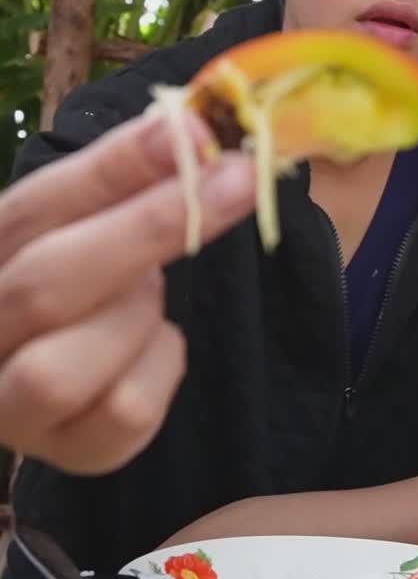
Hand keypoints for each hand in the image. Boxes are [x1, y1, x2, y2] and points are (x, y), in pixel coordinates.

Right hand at [0, 111, 254, 473]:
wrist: (44, 363)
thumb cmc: (73, 272)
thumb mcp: (81, 219)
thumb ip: (121, 182)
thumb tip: (191, 127)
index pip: (33, 208)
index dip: (112, 168)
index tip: (188, 129)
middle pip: (45, 286)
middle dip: (149, 227)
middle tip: (236, 178)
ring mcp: (9, 407)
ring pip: (71, 366)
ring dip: (138, 310)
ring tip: (142, 291)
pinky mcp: (68, 451)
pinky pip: (128, 410)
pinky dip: (161, 361)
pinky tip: (148, 344)